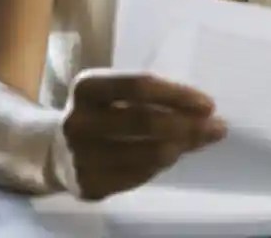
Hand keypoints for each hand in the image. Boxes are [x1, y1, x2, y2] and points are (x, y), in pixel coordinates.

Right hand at [57, 70, 226, 200]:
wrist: (54, 151)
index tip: (208, 104)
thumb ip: (152, 98)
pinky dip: (161, 165)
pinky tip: (172, 155)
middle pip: (145, 121)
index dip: (177, 94)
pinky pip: (139, 176)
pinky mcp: (89, 185)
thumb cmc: (99, 114)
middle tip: (216, 127)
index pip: (139, 86)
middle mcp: (78, 121)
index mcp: (87, 87)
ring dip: (182, 147)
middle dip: (187, 124)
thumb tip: (206, 112)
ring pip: (146, 154)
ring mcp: (81, 156)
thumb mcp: (113, 94)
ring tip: (200, 140)